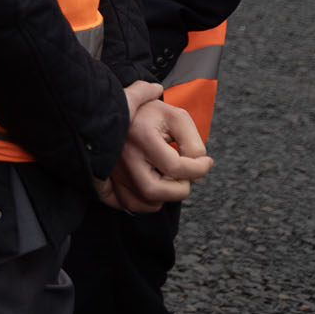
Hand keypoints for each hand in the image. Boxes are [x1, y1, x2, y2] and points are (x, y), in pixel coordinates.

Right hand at [95, 83, 211, 212]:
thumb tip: (197, 172)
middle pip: (154, 191)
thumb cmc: (151, 114)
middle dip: (180, 187)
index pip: (175, 167)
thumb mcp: (177, 118)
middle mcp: (123, 156)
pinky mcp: (108, 179)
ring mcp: (113, 170)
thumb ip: (193, 142)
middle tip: (186, 174)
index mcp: (139, 135)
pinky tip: (156, 185)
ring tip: (170, 177)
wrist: (115, 110)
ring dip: (166, 195)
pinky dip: (148, 202)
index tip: (206, 162)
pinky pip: (130, 204)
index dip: (199, 168)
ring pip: (143, 202)